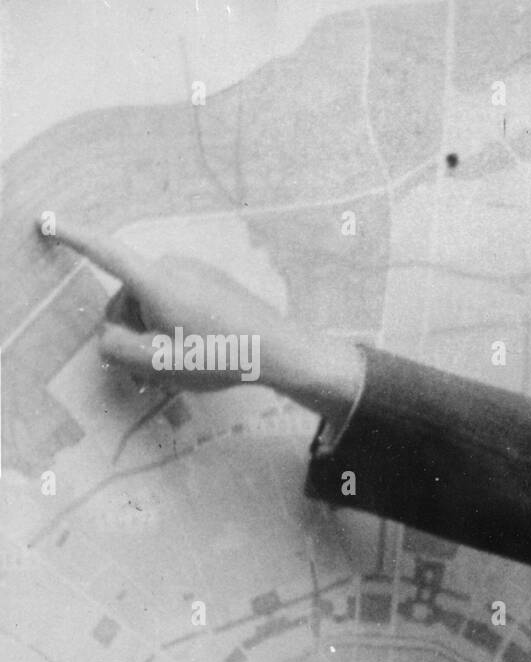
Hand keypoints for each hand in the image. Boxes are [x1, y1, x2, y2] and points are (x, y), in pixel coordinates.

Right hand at [42, 220, 364, 416]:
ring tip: (176, 367)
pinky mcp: (214, 282)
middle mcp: (174, 266)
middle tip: (148, 369)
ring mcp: (197, 272)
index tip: (47, 221)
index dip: (73, 238)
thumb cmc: (221, 356)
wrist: (282, 351)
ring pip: (154, 302)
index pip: (104, 253)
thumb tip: (110, 334)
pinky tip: (195, 354)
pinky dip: (176, 325)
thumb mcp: (159, 363)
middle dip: (130, 329)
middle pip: (128, 296)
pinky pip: (179, 300)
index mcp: (155, 280)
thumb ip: (117, 348)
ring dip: (155, 332)